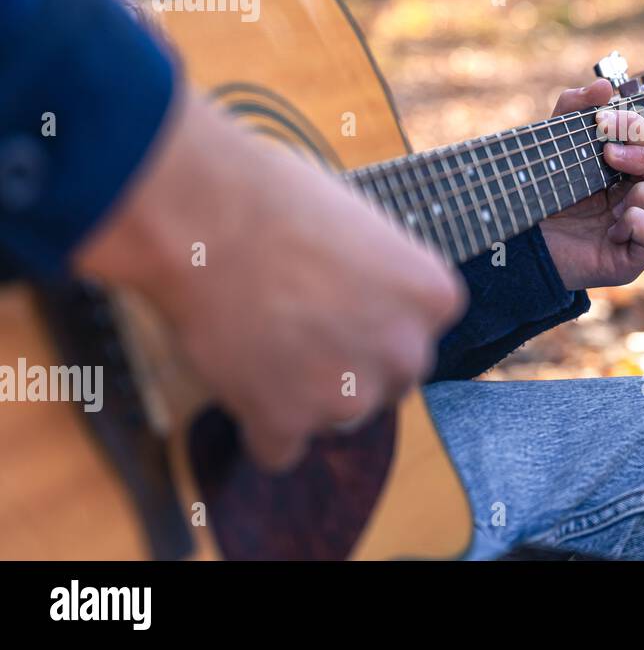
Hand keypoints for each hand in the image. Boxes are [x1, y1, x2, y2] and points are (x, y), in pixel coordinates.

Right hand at [74, 87, 466, 470]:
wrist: (203, 213)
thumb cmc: (278, 201)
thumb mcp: (363, 229)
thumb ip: (384, 286)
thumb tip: (374, 315)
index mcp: (433, 296)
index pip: (417, 334)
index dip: (372, 319)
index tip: (334, 296)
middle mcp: (405, 351)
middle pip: (387, 380)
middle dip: (349, 363)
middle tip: (295, 323)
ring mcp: (348, 393)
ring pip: (336, 415)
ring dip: (303, 393)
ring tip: (258, 336)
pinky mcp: (286, 423)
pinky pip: (280, 449)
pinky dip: (258, 424)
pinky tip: (237, 372)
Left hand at [539, 79, 643, 289]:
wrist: (517, 237)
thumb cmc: (542, 192)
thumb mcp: (555, 142)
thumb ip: (575, 109)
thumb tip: (604, 87)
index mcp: (640, 172)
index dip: (641, 129)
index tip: (602, 123)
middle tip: (608, 157)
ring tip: (612, 202)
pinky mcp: (635, 260)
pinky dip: (638, 225)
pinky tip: (610, 230)